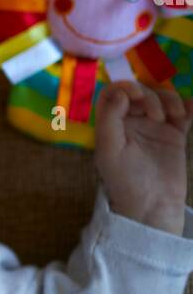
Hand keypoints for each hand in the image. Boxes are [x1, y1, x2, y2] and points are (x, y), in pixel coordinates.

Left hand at [94, 82, 192, 233]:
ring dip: (171, 100)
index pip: (114, 93)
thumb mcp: (109, 151)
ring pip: (163, 98)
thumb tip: (119, 92)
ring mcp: (155, 126)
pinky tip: (191, 110)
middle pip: (141, 92)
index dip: (125, 86)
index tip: (137, 95)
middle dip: (151, 97)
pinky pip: (183, 112)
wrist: (152, 207)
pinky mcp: (175, 134)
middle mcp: (132, 121)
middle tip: (157, 118)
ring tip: (176, 118)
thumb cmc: (125, 181)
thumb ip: (110, 119)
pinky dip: (188, 105)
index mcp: (112, 124)